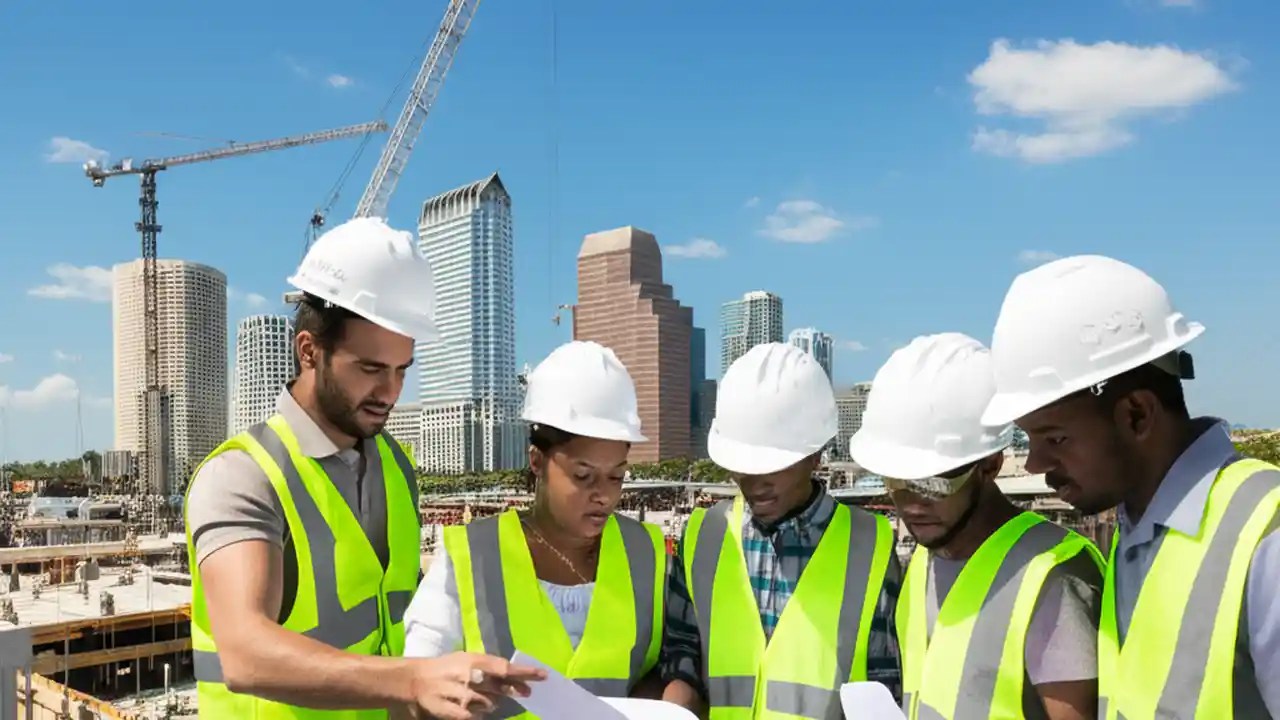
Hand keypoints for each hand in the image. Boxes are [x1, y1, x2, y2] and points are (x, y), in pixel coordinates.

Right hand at [405, 653, 545, 719]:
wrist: (413, 681)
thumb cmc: (445, 668)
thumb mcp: (465, 660)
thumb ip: (488, 667)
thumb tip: (513, 676)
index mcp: (472, 660)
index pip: (504, 667)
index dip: (524, 672)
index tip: (542, 675)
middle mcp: (468, 676)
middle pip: (500, 687)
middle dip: (515, 689)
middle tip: (526, 692)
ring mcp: (460, 695)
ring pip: (489, 705)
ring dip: (490, 703)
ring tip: (477, 697)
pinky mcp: (453, 712)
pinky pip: (475, 717)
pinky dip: (476, 714)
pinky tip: (470, 709)